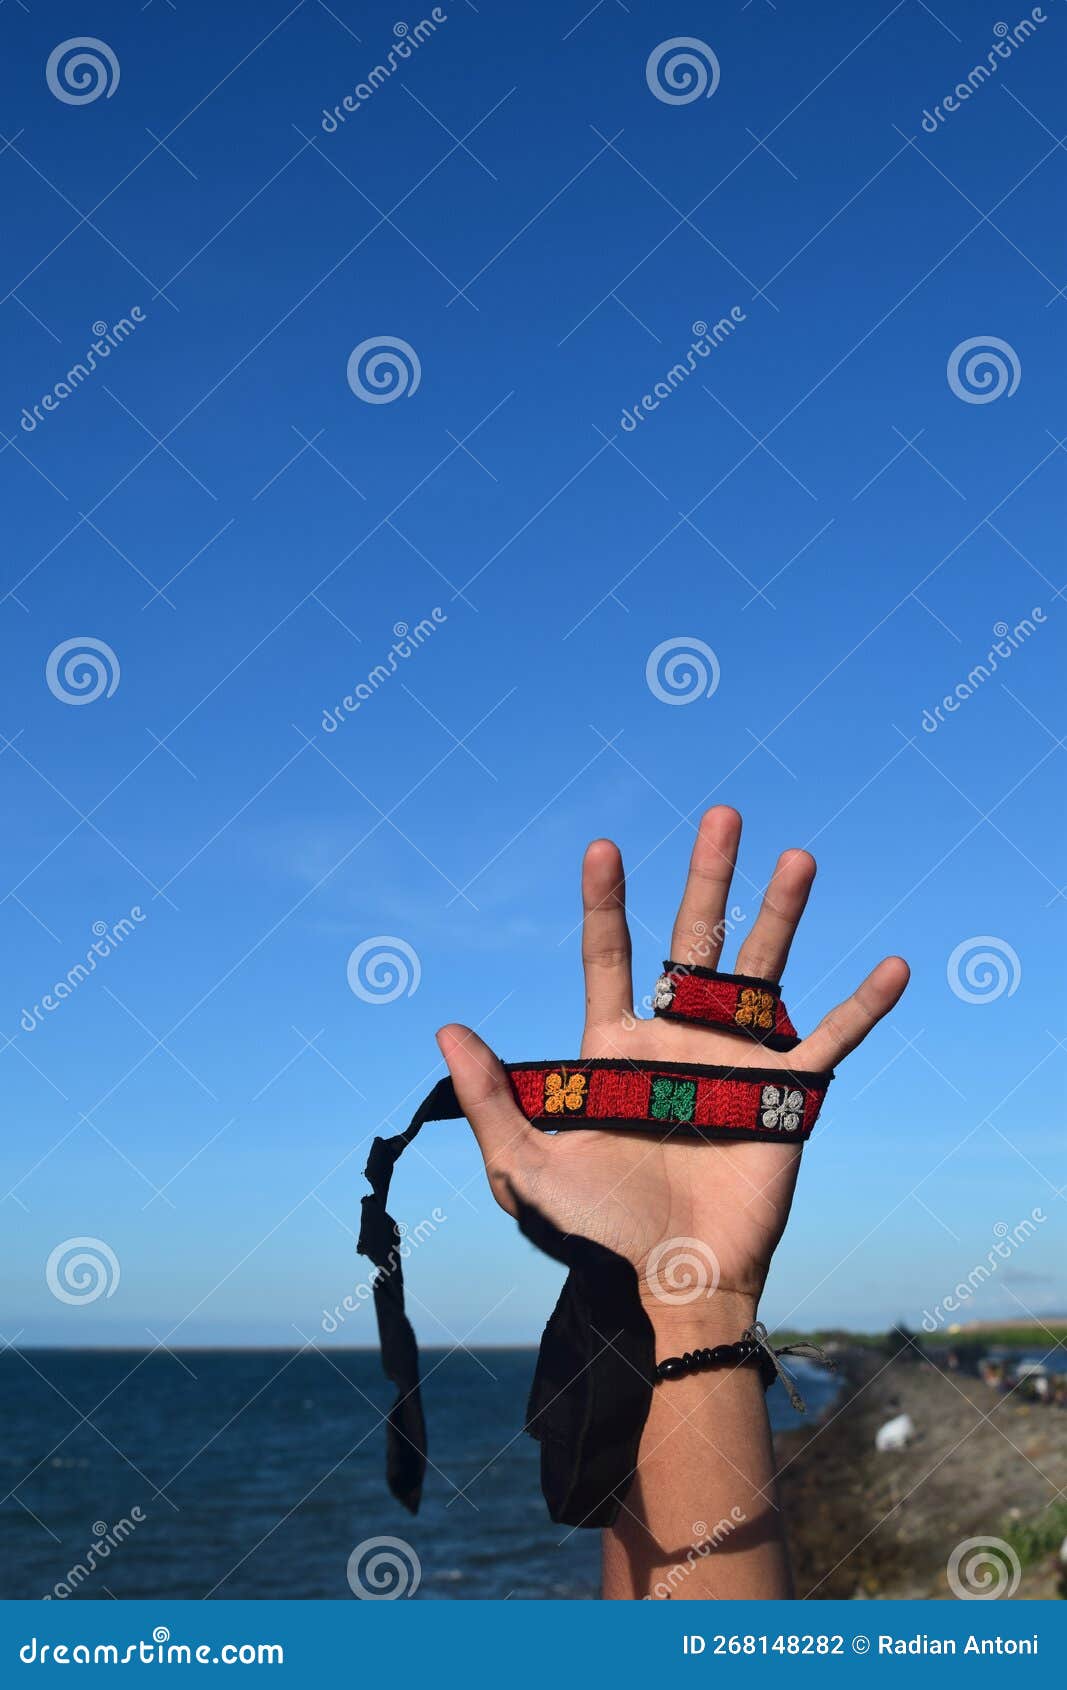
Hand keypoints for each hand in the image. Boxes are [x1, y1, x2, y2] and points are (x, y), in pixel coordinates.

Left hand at [437, 806, 907, 1332]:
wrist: (673, 1278)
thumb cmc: (596, 1226)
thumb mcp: (527, 1166)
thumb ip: (490, 1099)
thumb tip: (444, 1028)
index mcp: (617, 1046)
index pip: (609, 955)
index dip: (605, 902)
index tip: (602, 847)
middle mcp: (679, 1038)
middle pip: (696, 938)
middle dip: (709, 876)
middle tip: (722, 815)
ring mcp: (735, 1061)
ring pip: (764, 969)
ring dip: (782, 912)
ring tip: (799, 857)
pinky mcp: (784, 1095)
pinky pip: (831, 1042)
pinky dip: (864, 1007)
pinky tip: (893, 966)